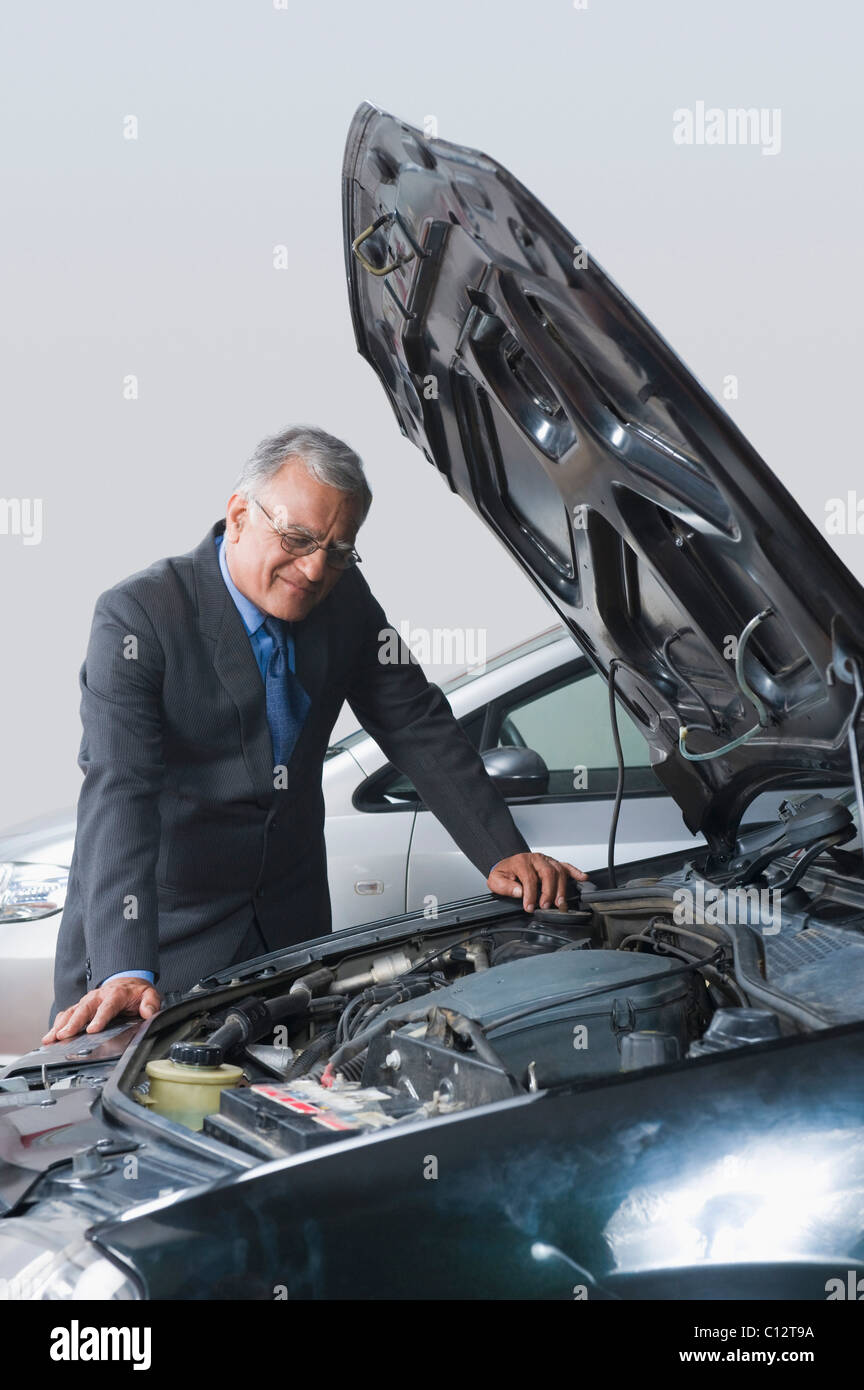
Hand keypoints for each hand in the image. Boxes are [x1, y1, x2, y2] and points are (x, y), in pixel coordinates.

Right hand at [41, 978, 161, 1043]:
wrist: (126, 981)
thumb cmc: (136, 991)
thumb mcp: (149, 994)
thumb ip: (150, 1003)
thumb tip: (148, 1012)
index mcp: (115, 994)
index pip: (107, 1007)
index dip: (99, 1018)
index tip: (92, 1030)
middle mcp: (98, 996)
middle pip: (84, 1009)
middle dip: (73, 1023)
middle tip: (64, 1035)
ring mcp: (88, 1001)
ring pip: (72, 1011)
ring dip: (61, 1025)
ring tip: (51, 1038)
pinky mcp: (81, 1006)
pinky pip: (67, 1014)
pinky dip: (58, 1024)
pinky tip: (51, 1035)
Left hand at [487, 852, 587, 911]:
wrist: (507, 864)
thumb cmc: (504, 873)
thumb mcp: (495, 880)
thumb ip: (505, 886)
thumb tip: (518, 892)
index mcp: (521, 862)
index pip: (529, 878)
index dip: (530, 895)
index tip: (529, 907)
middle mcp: (535, 859)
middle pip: (547, 873)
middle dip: (549, 891)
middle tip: (546, 906)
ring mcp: (546, 860)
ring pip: (559, 871)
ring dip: (561, 888)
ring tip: (560, 903)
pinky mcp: (553, 863)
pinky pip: (566, 866)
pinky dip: (575, 872)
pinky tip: (582, 878)